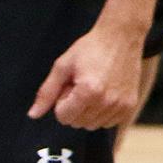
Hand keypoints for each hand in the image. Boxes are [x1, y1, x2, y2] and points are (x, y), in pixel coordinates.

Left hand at [28, 22, 142, 129]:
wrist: (121, 36)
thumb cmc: (91, 48)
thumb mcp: (63, 66)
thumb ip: (47, 92)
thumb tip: (33, 115)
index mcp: (88, 91)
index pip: (63, 117)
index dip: (62, 101)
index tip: (70, 84)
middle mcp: (106, 102)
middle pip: (77, 123)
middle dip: (74, 107)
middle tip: (82, 84)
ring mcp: (120, 105)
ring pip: (92, 125)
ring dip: (88, 111)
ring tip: (94, 87)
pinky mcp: (129, 105)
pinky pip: (108, 123)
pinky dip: (102, 112)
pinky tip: (105, 93)